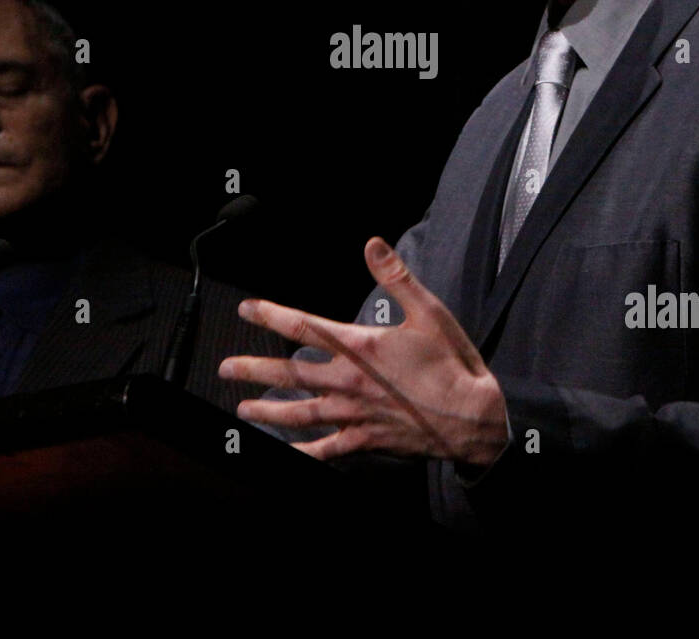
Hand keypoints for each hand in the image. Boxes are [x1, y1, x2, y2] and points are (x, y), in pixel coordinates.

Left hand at [218, 237, 508, 465]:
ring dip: (268, 410)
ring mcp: (354, 414)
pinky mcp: (365, 440)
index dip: (271, 315)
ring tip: (243, 409)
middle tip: (226, 367)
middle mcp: (349, 382)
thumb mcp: (429, 311)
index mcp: (361, 346)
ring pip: (299, 413)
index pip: (304, 327)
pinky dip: (302, 453)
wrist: (473, 417)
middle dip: (254, 368)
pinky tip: (284, 454)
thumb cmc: (452, 363)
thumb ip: (396, 277)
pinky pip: (325, 450)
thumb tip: (372, 244)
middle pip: (290, 373)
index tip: (247, 308)